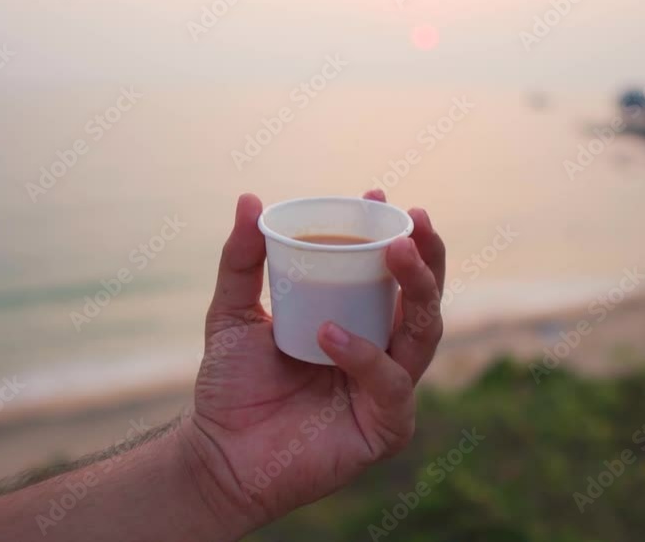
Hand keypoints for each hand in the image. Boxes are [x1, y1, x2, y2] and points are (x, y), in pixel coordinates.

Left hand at [183, 189, 445, 534]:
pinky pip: (389, 385)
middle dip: (426, 257)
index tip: (377, 194)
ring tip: (394, 253)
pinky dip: (364, 356)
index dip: (394, 234)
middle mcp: (381, 353)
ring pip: (425, 335)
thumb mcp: (233, 311)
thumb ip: (242, 259)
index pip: (390, 275)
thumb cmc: (232, 384)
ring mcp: (386, 390)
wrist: (218, 451)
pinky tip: (330, 336)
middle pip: (423, 300)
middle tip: (410, 222)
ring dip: (416, 290)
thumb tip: (249, 199)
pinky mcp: (385, 428)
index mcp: (358, 323)